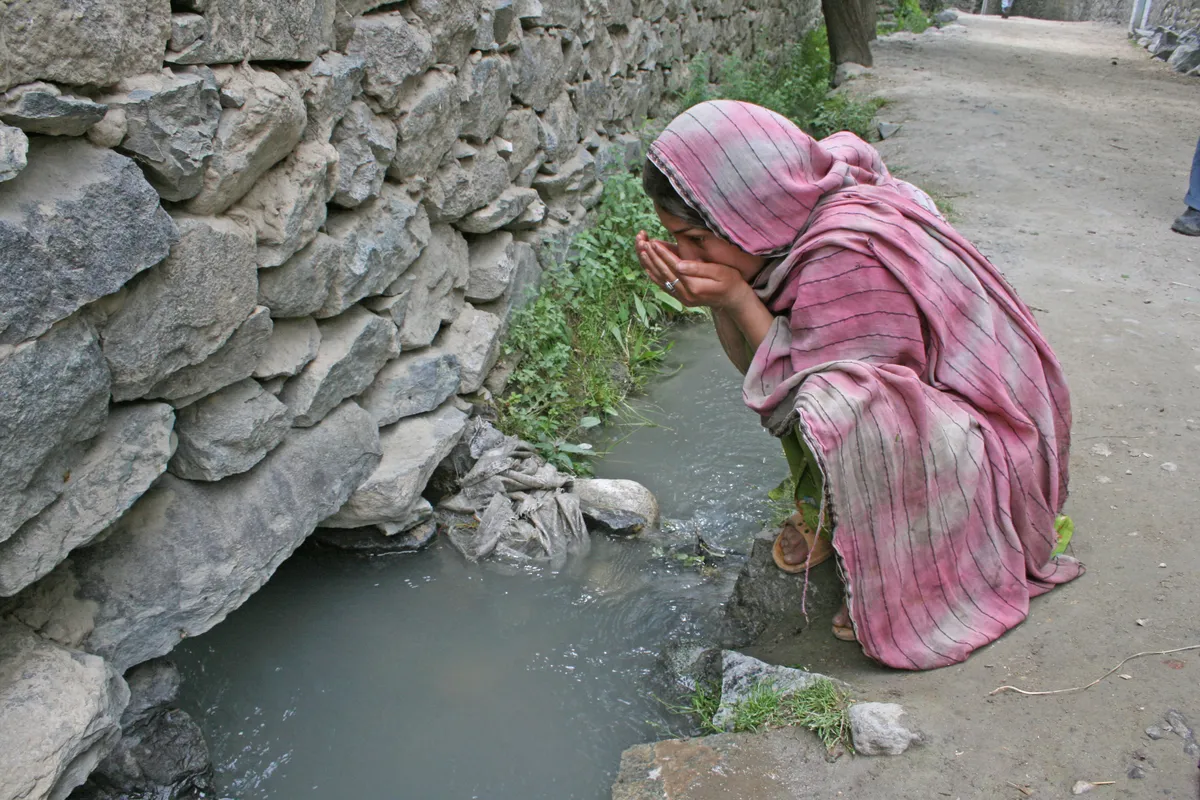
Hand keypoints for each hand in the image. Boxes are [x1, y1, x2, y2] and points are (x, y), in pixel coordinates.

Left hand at [635, 231, 751, 309]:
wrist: (733, 300)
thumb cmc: (730, 281)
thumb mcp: (720, 271)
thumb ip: (698, 268)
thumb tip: (678, 264)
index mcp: (694, 285)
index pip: (674, 266)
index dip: (663, 253)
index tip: (653, 242)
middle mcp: (686, 294)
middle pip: (665, 273)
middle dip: (653, 257)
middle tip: (643, 243)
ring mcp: (683, 298)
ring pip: (662, 280)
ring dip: (650, 265)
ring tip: (642, 251)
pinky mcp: (681, 299)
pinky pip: (664, 287)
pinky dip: (655, 277)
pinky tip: (647, 268)